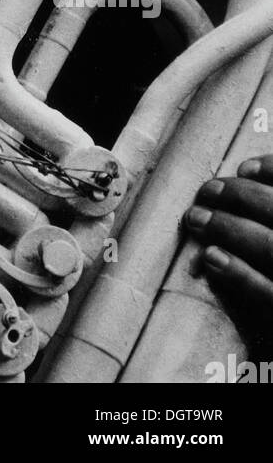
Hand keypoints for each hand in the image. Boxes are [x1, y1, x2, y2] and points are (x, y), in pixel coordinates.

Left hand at [185, 154, 272, 356]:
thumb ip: (269, 215)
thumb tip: (246, 171)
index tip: (242, 166)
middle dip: (242, 195)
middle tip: (207, 190)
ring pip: (272, 248)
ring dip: (230, 227)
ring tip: (197, 219)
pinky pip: (269, 296)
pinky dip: (240, 273)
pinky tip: (212, 257)